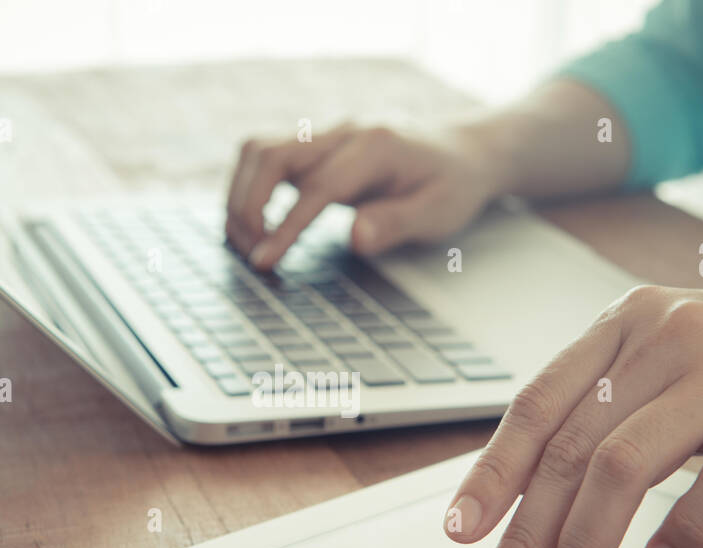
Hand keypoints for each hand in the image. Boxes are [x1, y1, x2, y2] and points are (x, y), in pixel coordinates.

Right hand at [225, 123, 500, 269]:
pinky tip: (256, 226)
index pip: (317, 186)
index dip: (285, 226)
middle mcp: (344, 131)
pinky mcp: (315, 146)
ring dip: (240, 196)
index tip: (263, 262)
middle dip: (247, 206)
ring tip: (248, 244)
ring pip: (258, 150)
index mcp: (376, 146)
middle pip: (270, 153)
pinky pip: (266, 158)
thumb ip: (396, 224)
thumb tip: (355, 238)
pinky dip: (250, 190)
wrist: (461, 152)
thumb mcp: (439, 213)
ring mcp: (326, 133)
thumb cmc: (451, 186)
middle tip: (252, 256)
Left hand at [444, 278, 702, 547]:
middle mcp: (667, 339)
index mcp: (624, 325)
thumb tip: (524, 486)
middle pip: (571, 449)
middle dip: (525, 534)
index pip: (536, 404)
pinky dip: (684, 532)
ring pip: (628, 467)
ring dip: (588, 544)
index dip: (491, 473)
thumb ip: (602, 401)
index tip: (460, 531)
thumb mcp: (665, 351)